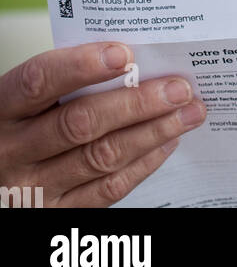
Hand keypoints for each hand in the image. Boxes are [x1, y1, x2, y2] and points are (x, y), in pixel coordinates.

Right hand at [0, 41, 205, 206]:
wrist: (0, 173)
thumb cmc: (23, 122)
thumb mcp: (29, 99)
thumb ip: (67, 80)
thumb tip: (132, 59)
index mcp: (4, 108)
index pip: (39, 81)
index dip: (81, 66)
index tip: (124, 54)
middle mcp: (13, 151)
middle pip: (80, 124)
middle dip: (137, 103)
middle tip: (178, 88)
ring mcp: (34, 188)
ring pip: (101, 157)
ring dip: (153, 132)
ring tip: (188, 112)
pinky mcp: (57, 213)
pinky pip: (107, 190)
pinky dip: (143, 163)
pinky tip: (167, 142)